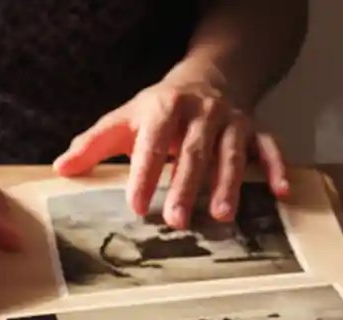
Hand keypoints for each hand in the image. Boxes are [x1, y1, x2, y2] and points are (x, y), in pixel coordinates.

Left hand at [52, 73, 288, 228]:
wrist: (212, 74)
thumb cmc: (162, 108)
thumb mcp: (126, 119)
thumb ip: (94, 145)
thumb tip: (61, 169)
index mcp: (165, 110)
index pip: (152, 144)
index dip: (144, 175)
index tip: (136, 207)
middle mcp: (202, 114)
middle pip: (194, 153)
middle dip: (186, 187)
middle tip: (178, 222)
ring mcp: (232, 121)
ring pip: (231, 154)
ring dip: (228, 185)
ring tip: (222, 216)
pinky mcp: (256, 130)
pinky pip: (270, 148)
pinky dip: (277, 168)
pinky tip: (280, 193)